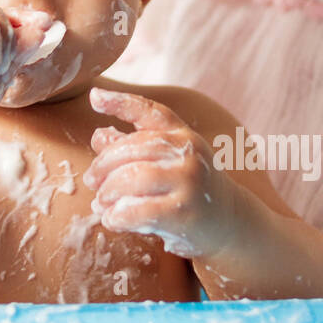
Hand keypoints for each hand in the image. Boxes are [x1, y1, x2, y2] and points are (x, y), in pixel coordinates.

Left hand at [82, 88, 236, 258]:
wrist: (231, 224)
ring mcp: (189, 182)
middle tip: (91, 179)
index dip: (121, 102)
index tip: (94, 97)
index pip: (150, 112)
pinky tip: (111, 219)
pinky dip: (116, 215)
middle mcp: (189, 153)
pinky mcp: (184, 214)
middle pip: (132, 149)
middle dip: (103, 165)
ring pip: (132, 178)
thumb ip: (134, 147)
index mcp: (184, 135)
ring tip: (99, 202)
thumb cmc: (189, 189)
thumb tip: (99, 135)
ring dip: (108, 192)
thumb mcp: (168, 162)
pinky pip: (138, 211)